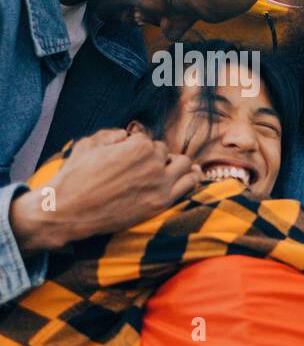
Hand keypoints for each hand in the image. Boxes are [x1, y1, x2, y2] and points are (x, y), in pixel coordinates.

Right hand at [11, 129, 201, 253]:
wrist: (69, 210)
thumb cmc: (75, 176)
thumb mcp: (87, 145)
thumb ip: (110, 134)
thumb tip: (126, 134)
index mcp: (138, 145)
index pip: (148, 140)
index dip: (137, 146)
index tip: (129, 155)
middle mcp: (154, 162)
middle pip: (165, 152)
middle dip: (155, 156)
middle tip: (142, 166)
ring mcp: (160, 184)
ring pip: (184, 165)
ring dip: (176, 164)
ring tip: (169, 168)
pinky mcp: (162, 202)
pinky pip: (189, 184)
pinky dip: (192, 177)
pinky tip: (192, 174)